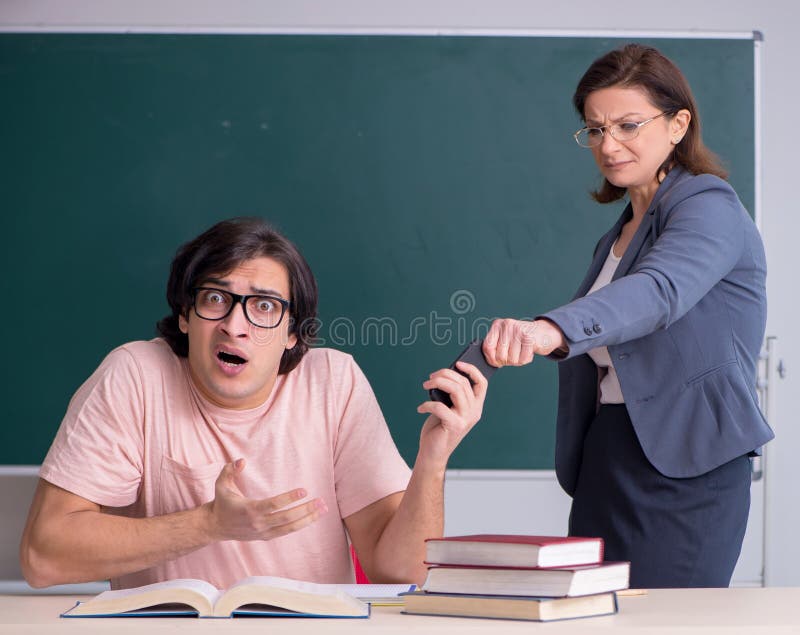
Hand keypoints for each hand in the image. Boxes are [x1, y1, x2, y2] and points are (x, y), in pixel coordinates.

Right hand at [204, 459, 326, 541]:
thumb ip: (230, 470)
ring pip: (290, 528)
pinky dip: (300, 525)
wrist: (215, 526)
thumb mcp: (221, 483)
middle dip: (306, 510)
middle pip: (286, 518)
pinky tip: (312, 517)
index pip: (274, 505)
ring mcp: (263, 532)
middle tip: (321, 501)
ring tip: (323, 509)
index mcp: (250, 510)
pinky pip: (286, 532)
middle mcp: (258, 523)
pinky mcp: (266, 537)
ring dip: (308, 519)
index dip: (289, 498)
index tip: (303, 490)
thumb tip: (242, 461)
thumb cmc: (221, 502)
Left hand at [416, 362, 487, 466]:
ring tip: (425, 386)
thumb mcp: (448, 408)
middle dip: (444, 375)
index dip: (472, 370)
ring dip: (437, 383)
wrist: (433, 453)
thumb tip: (445, 374)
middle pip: (463, 383)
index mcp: (475, 406)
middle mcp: (474, 412)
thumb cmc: (439, 428)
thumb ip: (451, 394)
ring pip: (456, 390)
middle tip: (430, 378)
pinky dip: (427, 404)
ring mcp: (466, 419)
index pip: (482, 383)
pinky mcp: (455, 426)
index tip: (457, 363)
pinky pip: (440, 407)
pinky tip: (420, 408)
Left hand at [482, 318, 565, 366]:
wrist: (544, 332)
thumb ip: (495, 347)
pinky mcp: (529, 338)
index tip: (497, 362)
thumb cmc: (521, 339)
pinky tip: (529, 351)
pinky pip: (522, 360)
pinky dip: (526, 359)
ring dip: (517, 361)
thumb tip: (491, 361)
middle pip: (500, 356)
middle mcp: (507, 325)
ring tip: (522, 352)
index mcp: (498, 324)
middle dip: (506, 361)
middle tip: (513, 356)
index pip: (487, 347)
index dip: (491, 359)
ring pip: (512, 359)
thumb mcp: (505, 338)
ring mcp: (518, 330)